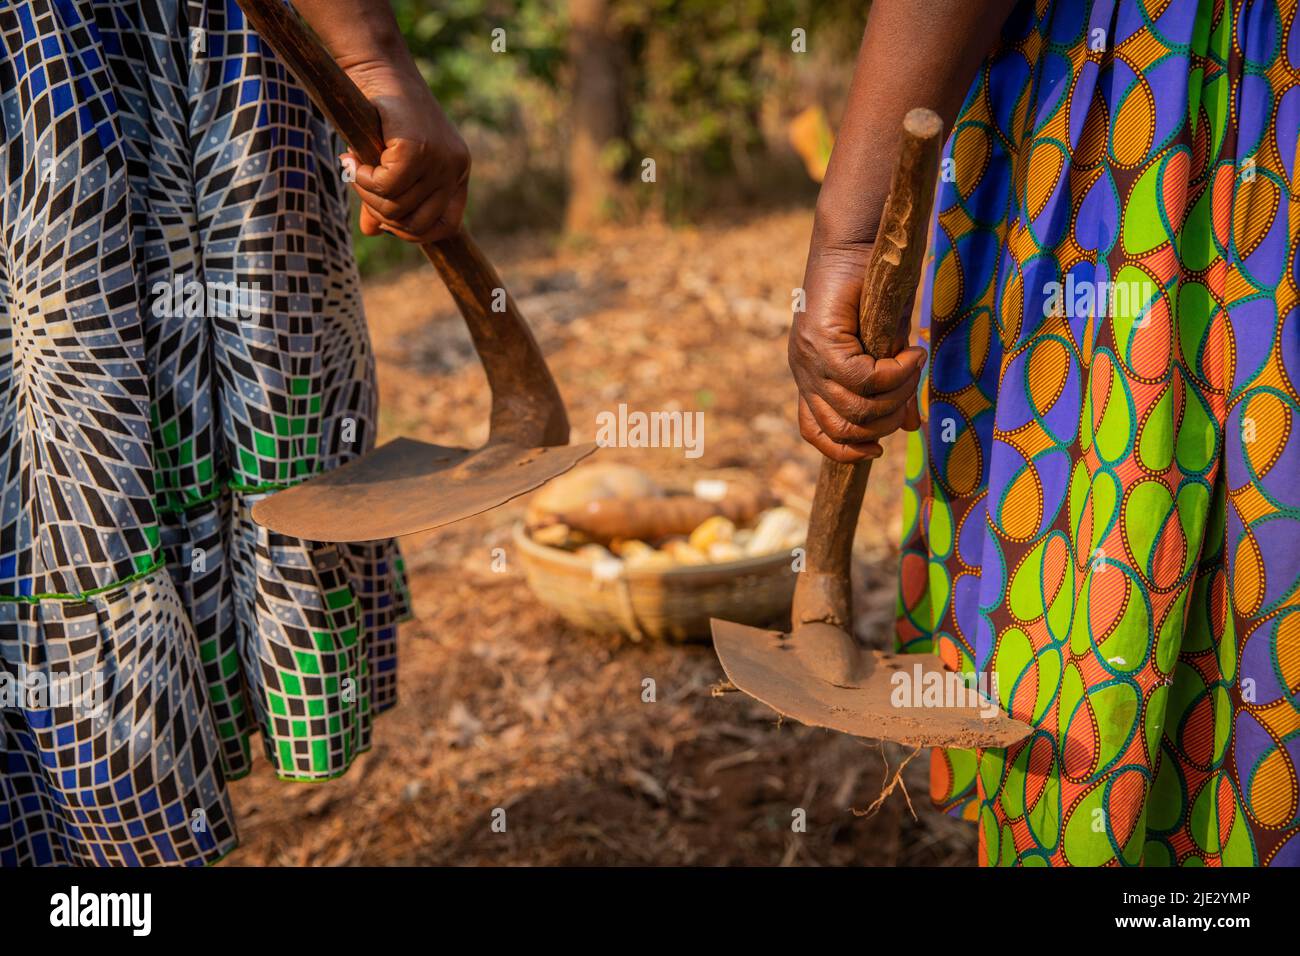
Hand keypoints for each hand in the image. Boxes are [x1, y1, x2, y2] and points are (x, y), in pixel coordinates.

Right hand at [340, 59, 469, 243]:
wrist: (375, 66)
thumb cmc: (381, 114)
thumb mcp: (387, 161)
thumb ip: (385, 197)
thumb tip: (372, 232)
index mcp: (457, 172)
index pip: (447, 226)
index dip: (414, 232)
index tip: (386, 216)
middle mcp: (455, 167)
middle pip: (418, 224)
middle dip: (383, 214)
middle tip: (361, 185)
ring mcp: (440, 159)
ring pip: (397, 208)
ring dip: (367, 193)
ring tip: (355, 167)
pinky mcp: (418, 148)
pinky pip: (386, 188)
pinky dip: (363, 179)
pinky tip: (352, 158)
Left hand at [788, 235, 926, 462]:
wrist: (858, 242)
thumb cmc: (873, 293)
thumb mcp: (886, 350)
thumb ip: (892, 389)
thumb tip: (912, 426)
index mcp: (812, 379)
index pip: (816, 432)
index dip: (846, 451)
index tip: (879, 448)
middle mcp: (804, 374)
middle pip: (843, 429)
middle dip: (886, 421)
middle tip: (912, 391)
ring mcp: (809, 360)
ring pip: (856, 407)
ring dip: (896, 394)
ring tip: (915, 366)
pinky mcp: (821, 342)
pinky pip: (862, 378)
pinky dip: (895, 373)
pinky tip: (912, 352)